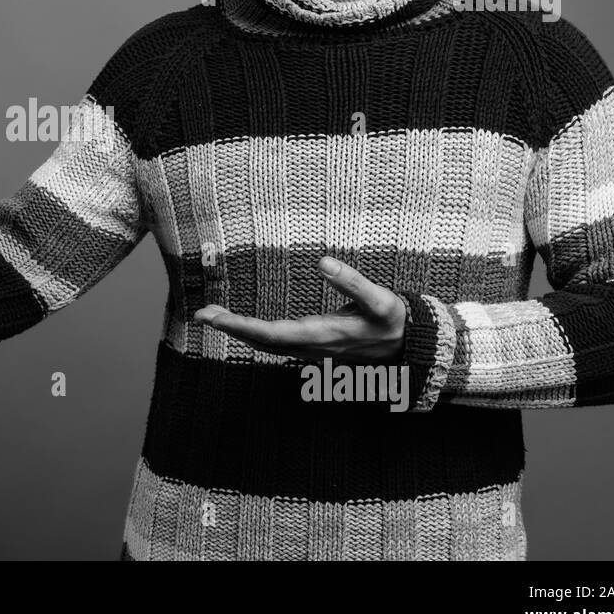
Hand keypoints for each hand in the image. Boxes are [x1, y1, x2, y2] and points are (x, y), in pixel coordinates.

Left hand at [194, 256, 405, 361]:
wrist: (411, 347)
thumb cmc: (394, 320)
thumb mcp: (380, 300)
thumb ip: (353, 282)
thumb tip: (324, 262)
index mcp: (323, 335)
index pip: (271, 333)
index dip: (240, 326)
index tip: (214, 318)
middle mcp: (312, 347)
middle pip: (263, 342)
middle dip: (231, 328)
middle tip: (202, 314)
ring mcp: (312, 351)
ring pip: (268, 345)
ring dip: (240, 331)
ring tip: (213, 316)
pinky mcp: (314, 348)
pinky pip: (276, 345)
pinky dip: (255, 335)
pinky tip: (243, 326)